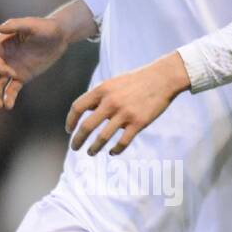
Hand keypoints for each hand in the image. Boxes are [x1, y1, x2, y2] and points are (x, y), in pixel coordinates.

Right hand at [0, 17, 67, 109]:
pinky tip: (9, 106)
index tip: (12, 73)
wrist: (60, 36)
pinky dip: (8, 97)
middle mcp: (3, 57)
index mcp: (2, 44)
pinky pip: (11, 89)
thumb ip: (15, 25)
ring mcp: (11, 68)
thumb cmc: (46, 27)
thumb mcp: (32, 24)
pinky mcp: (21, 77)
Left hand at [65, 52, 189, 155]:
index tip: (69, 130)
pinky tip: (112, 152)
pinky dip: (115, 150)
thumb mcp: (113, 83)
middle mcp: (111, 102)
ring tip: (90, 152)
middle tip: (74, 147)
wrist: (162, 78)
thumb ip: (99, 96)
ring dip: (94, 148)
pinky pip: (122, 142)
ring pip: (102, 137)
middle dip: (77, 140)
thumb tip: (85, 112)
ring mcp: (125, 113)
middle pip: (86, 126)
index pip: (77, 107)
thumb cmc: (136, 81)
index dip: (70, 121)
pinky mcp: (138, 123)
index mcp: (102, 90)